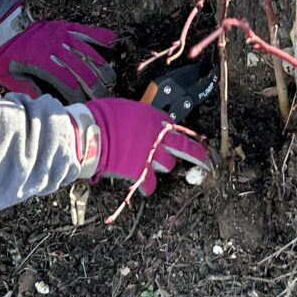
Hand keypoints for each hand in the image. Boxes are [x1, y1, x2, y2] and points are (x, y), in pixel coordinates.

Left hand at [0, 5, 116, 102]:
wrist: (3, 27)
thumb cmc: (6, 55)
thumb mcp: (9, 76)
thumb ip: (27, 89)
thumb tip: (45, 103)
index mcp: (41, 62)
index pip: (66, 82)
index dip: (78, 95)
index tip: (86, 104)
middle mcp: (55, 49)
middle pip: (81, 68)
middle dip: (95, 84)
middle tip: (105, 95)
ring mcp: (62, 36)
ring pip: (87, 52)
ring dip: (101, 66)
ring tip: (112, 78)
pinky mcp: (65, 27)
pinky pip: (85, 31)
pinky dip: (100, 35)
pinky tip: (112, 42)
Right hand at [67, 98, 207, 195]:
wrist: (91, 133)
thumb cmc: (101, 116)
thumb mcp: (125, 108)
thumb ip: (137, 117)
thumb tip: (135, 122)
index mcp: (153, 117)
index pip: (174, 127)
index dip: (176, 135)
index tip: (180, 139)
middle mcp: (157, 136)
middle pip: (185, 147)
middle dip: (197, 154)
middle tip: (205, 161)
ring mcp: (151, 154)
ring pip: (168, 165)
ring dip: (162, 167)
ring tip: (152, 166)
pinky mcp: (141, 171)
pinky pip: (151, 184)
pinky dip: (149, 187)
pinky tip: (146, 188)